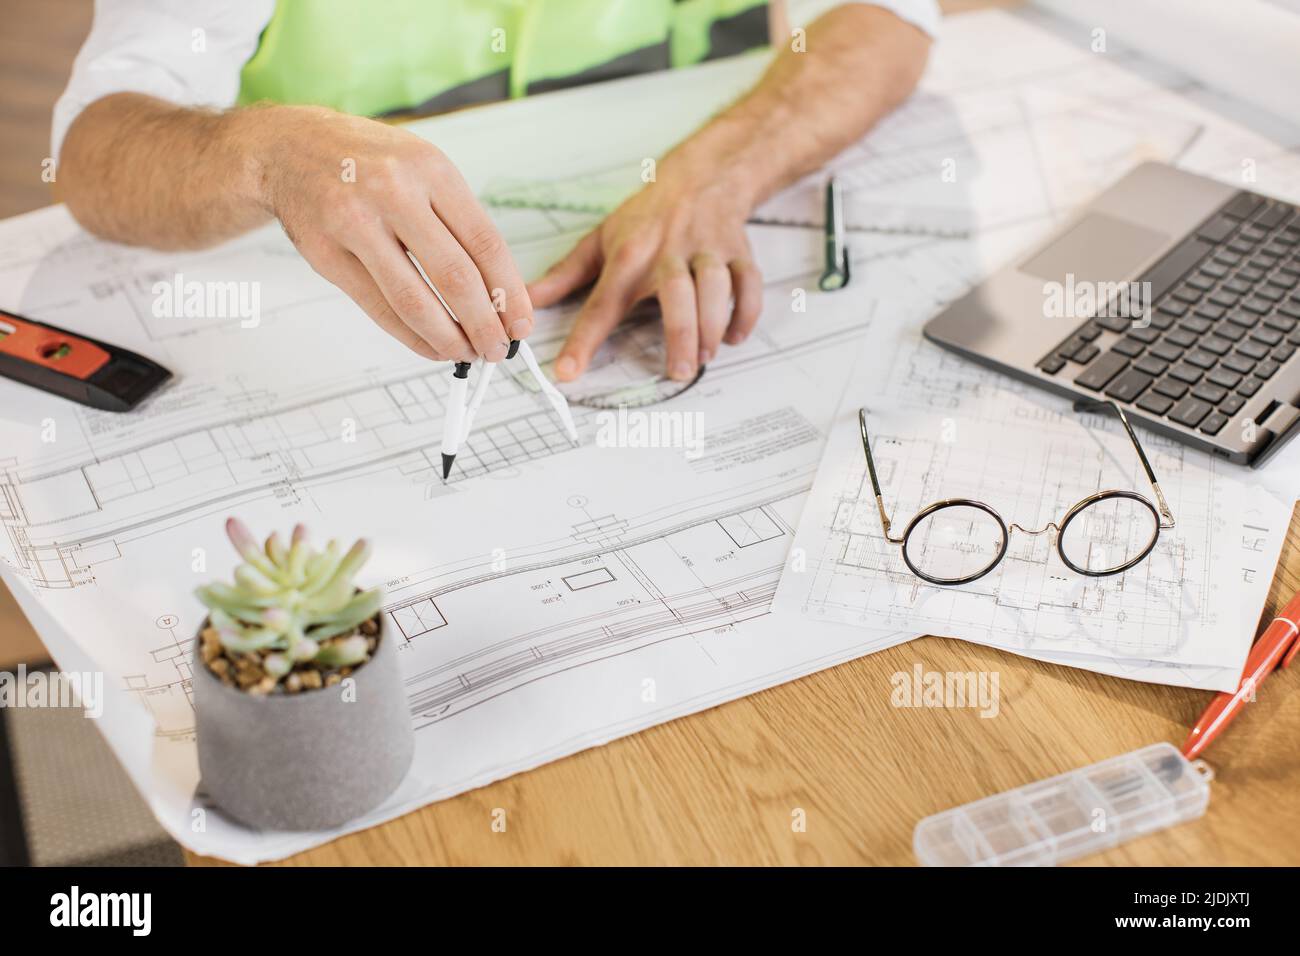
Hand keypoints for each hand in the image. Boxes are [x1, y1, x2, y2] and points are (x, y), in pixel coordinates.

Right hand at [256, 106, 531, 361]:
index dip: (510, 293)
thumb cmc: (369, 161)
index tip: (521, 324)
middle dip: (484, 324)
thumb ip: (460, 223)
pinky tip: (432, 348)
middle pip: (455, 277)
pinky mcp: (325, 254)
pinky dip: (412, 337)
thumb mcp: (424, 168)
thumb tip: (502, 294)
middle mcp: (394, 192)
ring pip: (414, 300)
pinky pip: (379, 308)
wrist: (289, 147)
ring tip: (467, 354)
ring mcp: (354, 223)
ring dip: (448, 338)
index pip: (485, 243)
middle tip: (498, 350)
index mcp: (431, 169)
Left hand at [527, 160, 762, 381]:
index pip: (600, 304)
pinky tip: (734, 336)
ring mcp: (707, 251)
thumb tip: (526, 299)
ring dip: (712, 326)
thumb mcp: (600, 239)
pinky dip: (746, 312)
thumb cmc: (647, 215)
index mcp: (628, 256)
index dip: (582, 341)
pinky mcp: (738, 251)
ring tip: (703, 357)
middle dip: (679, 335)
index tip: (567, 372)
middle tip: (676, 372)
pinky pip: (749, 283)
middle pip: (676, 294)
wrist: (700, 175)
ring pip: (716, 288)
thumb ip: (564, 276)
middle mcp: (669, 252)